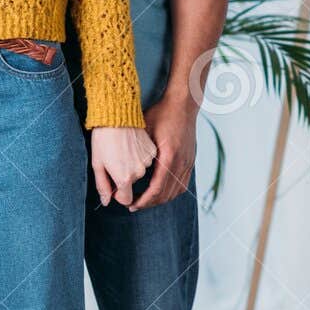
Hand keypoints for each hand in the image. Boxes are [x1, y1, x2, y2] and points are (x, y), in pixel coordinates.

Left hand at [89, 124, 156, 206]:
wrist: (116, 116)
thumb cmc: (103, 139)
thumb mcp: (97, 164)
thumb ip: (102, 186)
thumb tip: (106, 201)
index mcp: (124, 178)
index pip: (126, 199)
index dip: (119, 194)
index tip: (114, 184)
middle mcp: (139, 173)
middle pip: (134, 184)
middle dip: (126, 178)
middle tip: (116, 162)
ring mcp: (148, 161)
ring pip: (142, 173)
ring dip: (134, 168)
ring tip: (124, 153)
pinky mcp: (153, 151)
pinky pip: (148, 161)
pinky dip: (141, 157)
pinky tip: (133, 147)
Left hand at [129, 92, 197, 210]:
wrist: (183, 104)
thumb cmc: (162, 114)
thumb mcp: (144, 130)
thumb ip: (135, 152)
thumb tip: (118, 170)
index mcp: (169, 157)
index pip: (156, 189)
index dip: (143, 200)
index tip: (131, 205)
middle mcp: (181, 163)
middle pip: (166, 194)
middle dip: (149, 203)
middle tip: (135, 205)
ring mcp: (188, 162)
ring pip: (176, 191)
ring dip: (160, 199)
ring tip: (146, 200)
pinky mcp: (191, 160)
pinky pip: (183, 184)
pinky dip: (171, 192)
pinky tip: (162, 192)